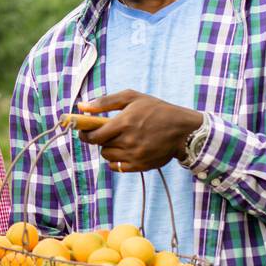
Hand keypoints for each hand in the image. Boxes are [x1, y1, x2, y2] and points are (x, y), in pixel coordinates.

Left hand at [75, 90, 202, 172]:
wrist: (183, 130)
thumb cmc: (157, 110)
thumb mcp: (132, 97)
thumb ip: (105, 102)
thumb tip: (81, 106)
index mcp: (124, 123)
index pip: (93, 136)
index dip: (85, 134)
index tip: (84, 130)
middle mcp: (128, 141)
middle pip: (100, 146)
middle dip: (100, 139)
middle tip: (108, 132)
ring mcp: (135, 156)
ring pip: (108, 157)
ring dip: (109, 148)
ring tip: (120, 139)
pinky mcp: (141, 166)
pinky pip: (117, 168)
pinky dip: (117, 160)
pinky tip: (125, 150)